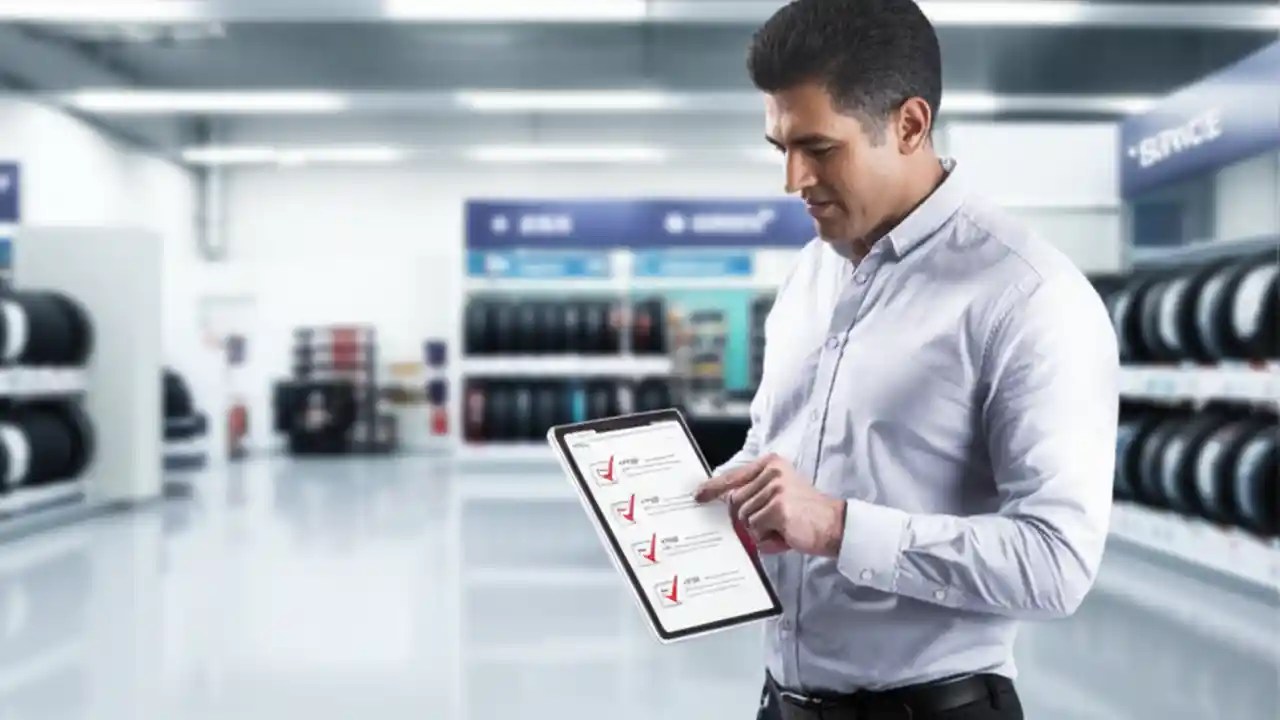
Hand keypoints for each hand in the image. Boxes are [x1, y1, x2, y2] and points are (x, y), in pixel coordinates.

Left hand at [694, 453, 845, 556]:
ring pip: (744, 518)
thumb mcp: (778, 495)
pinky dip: (768, 539)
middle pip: (735, 501)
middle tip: (774, 523)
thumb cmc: (804, 515)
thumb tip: (725, 503)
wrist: (834, 525)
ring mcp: (775, 488)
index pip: (734, 476)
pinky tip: (786, 535)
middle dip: (748, 519)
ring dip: (760, 530)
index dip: (714, 487)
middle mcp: (772, 472)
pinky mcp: (778, 507)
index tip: (698, 495)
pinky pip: (756, 529)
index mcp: (770, 464)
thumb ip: (754, 494)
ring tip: (783, 528)